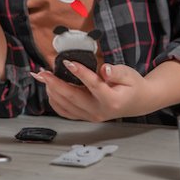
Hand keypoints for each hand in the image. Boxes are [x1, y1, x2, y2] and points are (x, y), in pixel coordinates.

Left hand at [31, 62, 152, 121]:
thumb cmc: (132, 86)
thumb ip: (116, 72)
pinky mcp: (85, 117)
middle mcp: (99, 111)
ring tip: (42, 77)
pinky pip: (66, 112)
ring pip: (66, 105)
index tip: (68, 62)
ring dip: (51, 91)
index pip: (93, 85)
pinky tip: (49, 89)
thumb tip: (104, 69)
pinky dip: (54, 101)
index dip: (80, 72)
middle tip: (42, 72)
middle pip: (73, 97)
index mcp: (112, 100)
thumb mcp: (129, 74)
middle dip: (55, 84)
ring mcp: (91, 116)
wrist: (138, 102)